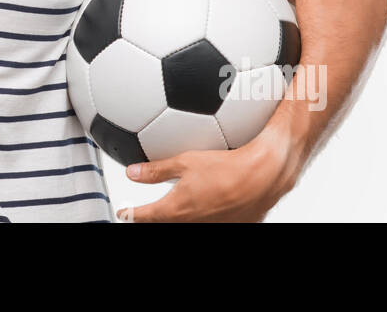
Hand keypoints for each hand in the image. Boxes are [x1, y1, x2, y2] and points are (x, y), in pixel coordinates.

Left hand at [116, 125, 298, 222]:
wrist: (262, 177)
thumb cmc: (227, 167)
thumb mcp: (185, 161)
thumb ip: (156, 170)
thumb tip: (133, 172)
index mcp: (175, 209)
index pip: (144, 217)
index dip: (130, 214)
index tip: (124, 212)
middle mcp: (191, 223)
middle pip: (164, 223)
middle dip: (152, 218)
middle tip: (145, 213)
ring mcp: (211, 226)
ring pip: (186, 225)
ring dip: (178, 218)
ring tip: (176, 207)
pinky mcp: (230, 226)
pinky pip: (210, 222)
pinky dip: (204, 216)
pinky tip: (208, 204)